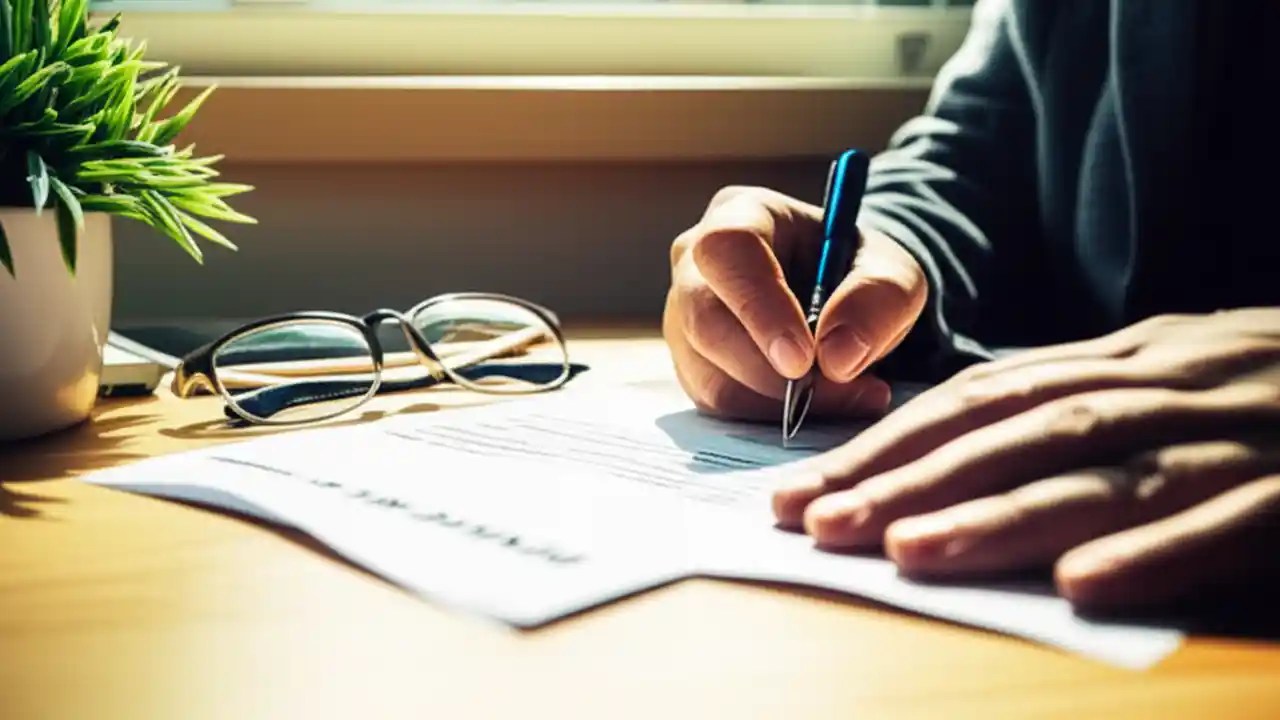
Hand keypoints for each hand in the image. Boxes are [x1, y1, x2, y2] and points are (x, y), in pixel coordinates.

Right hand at [663, 186, 927, 419]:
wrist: (841, 299)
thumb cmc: (858, 273)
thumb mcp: (893, 273)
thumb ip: (876, 301)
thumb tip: (837, 358)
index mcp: (742, 214)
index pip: (728, 250)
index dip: (759, 306)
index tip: (803, 359)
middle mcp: (696, 262)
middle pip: (704, 318)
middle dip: (768, 369)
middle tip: (835, 388)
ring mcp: (683, 316)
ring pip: (707, 371)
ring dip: (775, 400)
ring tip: (845, 397)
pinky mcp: (692, 364)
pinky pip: (716, 402)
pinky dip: (769, 416)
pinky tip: (817, 406)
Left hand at [773, 309, 1279, 611]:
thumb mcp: (1177, 376)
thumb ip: (1082, 403)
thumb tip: (966, 445)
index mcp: (1131, 358)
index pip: (981, 396)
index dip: (887, 441)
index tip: (805, 485)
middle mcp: (1169, 385)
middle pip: (1015, 431)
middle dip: (907, 478)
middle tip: (816, 522)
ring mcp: (1240, 436)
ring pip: (1101, 469)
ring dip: (998, 512)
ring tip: (906, 550)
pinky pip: (1229, 523)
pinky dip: (1155, 551)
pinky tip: (1083, 585)